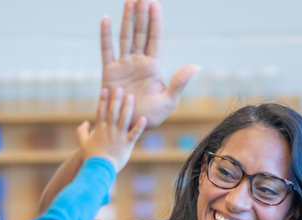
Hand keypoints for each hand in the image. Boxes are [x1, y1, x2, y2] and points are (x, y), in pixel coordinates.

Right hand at [77, 87, 146, 171]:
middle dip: (116, 99)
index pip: (100, 111)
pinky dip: (139, 126)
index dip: (102, 100)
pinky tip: (144, 118)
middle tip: (120, 88)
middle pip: (113, 112)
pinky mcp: (127, 144)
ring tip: (131, 97)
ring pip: (124, 120)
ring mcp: (119, 137)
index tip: (105, 89)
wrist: (99, 170)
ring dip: (128, 108)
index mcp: (99, 129)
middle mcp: (110, 131)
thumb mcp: (83, 143)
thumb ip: (82, 131)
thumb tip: (85, 122)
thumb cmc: (91, 157)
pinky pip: (134, 134)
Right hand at [101, 0, 199, 126]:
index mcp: (154, 66)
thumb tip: (195, 66)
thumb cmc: (151, 116)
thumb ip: (179, 82)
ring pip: (125, 37)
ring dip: (127, 19)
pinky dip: (106, 35)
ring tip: (129, 1)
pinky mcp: (109, 71)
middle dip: (141, 14)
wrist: (129, 126)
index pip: (155, 38)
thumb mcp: (169, 101)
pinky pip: (107, 50)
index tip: (154, 3)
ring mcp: (123, 65)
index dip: (155, 21)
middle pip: (140, 32)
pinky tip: (106, 20)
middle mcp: (138, 61)